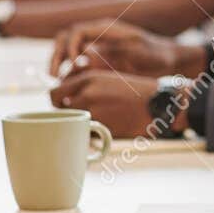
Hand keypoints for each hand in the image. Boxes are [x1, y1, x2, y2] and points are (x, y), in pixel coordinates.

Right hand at [49, 21, 200, 77]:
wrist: (169, 58)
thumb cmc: (155, 53)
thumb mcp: (135, 52)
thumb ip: (110, 53)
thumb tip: (84, 58)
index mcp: (105, 28)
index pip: (75, 32)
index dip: (70, 48)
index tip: (74, 65)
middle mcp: (97, 33)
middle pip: (65, 38)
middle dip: (57, 55)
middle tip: (54, 75)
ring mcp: (96, 44)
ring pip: (67, 47)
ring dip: (58, 61)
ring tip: (55, 78)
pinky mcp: (98, 56)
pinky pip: (76, 59)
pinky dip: (68, 68)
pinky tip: (66, 81)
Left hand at [50, 70, 167, 136]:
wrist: (158, 102)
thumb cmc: (136, 90)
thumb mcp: (108, 79)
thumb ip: (85, 86)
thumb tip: (66, 97)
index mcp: (87, 79)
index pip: (55, 92)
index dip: (57, 100)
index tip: (63, 104)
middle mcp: (86, 94)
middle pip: (59, 109)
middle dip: (65, 113)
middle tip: (76, 115)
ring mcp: (94, 112)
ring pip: (72, 122)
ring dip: (78, 124)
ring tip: (95, 121)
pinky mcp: (103, 128)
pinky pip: (87, 134)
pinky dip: (92, 134)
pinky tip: (105, 128)